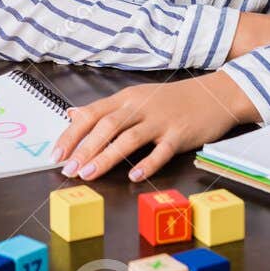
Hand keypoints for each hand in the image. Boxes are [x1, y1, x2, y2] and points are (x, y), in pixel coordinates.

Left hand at [50, 71, 258, 182]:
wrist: (214, 94)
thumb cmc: (171, 100)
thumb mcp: (135, 98)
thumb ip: (105, 109)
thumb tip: (72, 114)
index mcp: (125, 99)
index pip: (91, 114)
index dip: (71, 135)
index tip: (56, 154)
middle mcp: (139, 107)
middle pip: (106, 126)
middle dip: (84, 149)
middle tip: (68, 170)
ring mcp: (160, 120)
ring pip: (128, 138)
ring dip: (106, 157)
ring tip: (90, 174)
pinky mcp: (180, 134)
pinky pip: (162, 150)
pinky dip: (148, 163)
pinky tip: (135, 176)